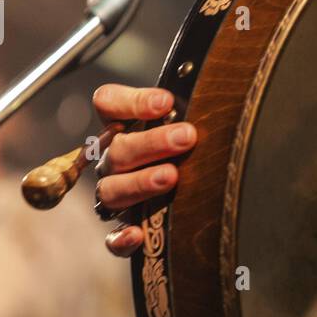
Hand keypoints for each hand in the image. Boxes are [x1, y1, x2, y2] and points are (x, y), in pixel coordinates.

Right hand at [91, 84, 195, 256]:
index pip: (108, 103)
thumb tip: (208, 77)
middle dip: (151, 142)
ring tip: (171, 176)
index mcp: (123, 127)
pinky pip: (112, 239)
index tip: (165, 101)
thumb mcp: (193, 122)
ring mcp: (116, 195)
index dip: (131, 102)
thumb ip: (192, 105)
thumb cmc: (196, 149)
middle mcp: (114, 160)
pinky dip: (121, 239)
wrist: (205, 197)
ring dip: (140, 182)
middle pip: (117, 148)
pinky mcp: (124, 230)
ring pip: (111, 189)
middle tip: (187, 137)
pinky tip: (138, 235)